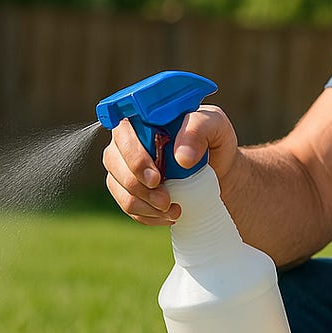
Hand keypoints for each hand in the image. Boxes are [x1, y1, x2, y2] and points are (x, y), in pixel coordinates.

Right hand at [102, 104, 238, 225]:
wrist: (218, 171)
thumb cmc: (212, 140)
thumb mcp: (215, 126)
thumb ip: (199, 130)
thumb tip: (182, 157)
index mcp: (143, 117)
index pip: (123, 130)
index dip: (133, 156)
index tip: (155, 179)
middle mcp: (127, 139)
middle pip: (113, 160)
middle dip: (138, 186)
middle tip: (166, 200)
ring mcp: (124, 164)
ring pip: (117, 186)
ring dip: (143, 204)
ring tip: (173, 209)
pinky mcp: (127, 188)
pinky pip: (126, 205)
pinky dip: (148, 215)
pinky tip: (169, 214)